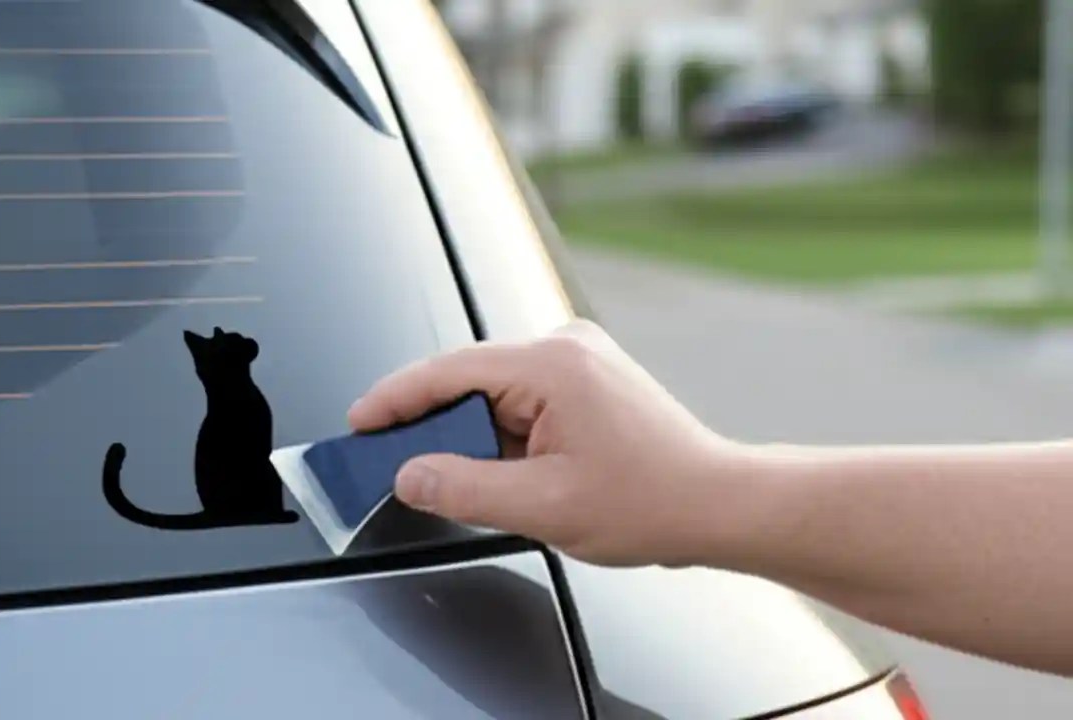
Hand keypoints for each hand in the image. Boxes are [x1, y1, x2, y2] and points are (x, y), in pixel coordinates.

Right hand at [348, 319, 756, 567]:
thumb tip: (408, 475)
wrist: (719, 504)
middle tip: (393, 465)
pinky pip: (521, 401)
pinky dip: (500, 435)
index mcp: (553, 364)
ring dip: (472, 435)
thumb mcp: (544, 507)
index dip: (395, 399)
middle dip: (431, 424)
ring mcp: (579, 361)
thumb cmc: (653, 501)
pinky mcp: (587, 381)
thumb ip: (464, 488)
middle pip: (468, 380)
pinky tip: (501, 473)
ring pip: (494, 394)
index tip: (358, 422)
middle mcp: (566, 348)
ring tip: (460, 483)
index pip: (449, 372)